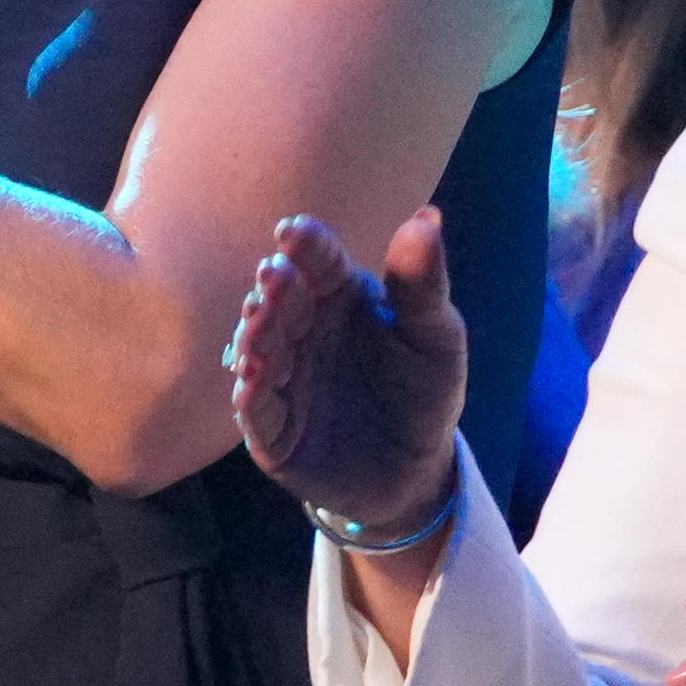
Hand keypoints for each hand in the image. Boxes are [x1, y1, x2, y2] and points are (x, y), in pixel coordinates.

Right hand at [229, 210, 466, 534]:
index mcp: (338, 294)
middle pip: (281, 301)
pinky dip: (250, 394)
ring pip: (259, 349)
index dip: (305, 244)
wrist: (416, 470)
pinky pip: (256, 410)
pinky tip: (250, 378)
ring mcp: (282, 377)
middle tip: (273, 276)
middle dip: (274, 289)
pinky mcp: (272, 430)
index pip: (317, 260)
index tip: (295, 232)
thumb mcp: (435, 337)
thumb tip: (428, 215)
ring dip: (255, 334)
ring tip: (258, 321)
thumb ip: (423, 284)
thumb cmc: (424, 389)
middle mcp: (301, 328)